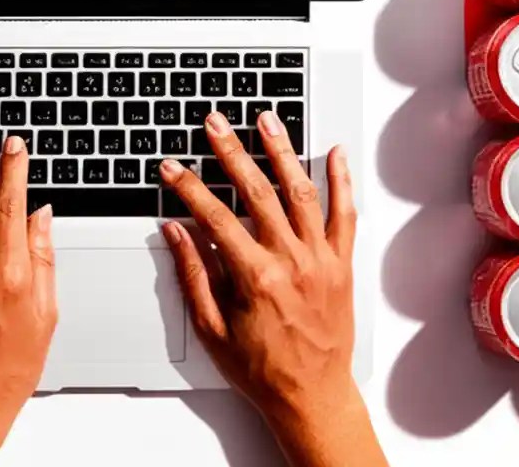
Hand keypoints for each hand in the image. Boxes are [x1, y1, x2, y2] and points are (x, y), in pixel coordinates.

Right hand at [161, 110, 384, 466]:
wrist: (312, 396)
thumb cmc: (263, 370)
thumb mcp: (213, 328)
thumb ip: (194, 274)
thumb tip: (175, 232)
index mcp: (255, 278)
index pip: (214, 217)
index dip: (188, 187)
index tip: (173, 168)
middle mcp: (291, 262)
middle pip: (256, 192)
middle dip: (231, 152)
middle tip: (215, 124)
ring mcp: (321, 260)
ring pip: (300, 192)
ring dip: (282, 152)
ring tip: (267, 121)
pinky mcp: (342, 265)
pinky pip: (345, 215)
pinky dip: (342, 182)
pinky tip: (335, 153)